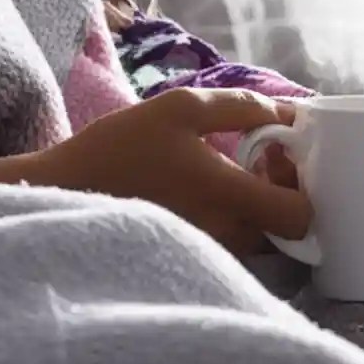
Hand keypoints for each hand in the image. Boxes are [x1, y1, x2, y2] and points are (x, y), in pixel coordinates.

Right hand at [0, 88, 310, 256]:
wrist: (61, 196)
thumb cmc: (120, 149)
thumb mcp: (180, 109)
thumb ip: (242, 107)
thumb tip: (290, 113)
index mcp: (229, 198)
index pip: (302, 216)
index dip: (302, 184)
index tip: (280, 155)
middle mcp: (229, 235)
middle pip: (289, 228)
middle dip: (285, 192)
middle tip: (261, 159)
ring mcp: (213, 252)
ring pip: (264, 236)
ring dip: (261, 203)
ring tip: (232, 169)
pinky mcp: (196, 256)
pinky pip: (237, 241)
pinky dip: (239, 216)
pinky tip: (212, 190)